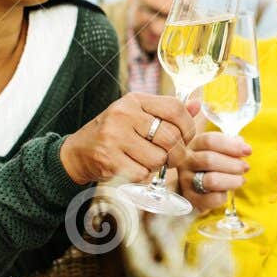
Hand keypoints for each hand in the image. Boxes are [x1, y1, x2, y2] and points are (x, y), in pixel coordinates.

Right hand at [60, 92, 196, 184]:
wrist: (78, 151)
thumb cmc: (115, 133)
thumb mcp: (139, 115)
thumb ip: (168, 112)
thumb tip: (198, 105)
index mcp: (135, 100)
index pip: (175, 108)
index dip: (188, 126)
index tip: (185, 138)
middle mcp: (124, 114)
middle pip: (170, 138)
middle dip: (177, 154)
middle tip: (170, 158)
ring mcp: (114, 137)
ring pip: (158, 158)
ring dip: (157, 166)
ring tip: (146, 161)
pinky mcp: (109, 159)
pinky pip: (142, 173)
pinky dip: (142, 175)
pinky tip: (132, 168)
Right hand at [178, 132, 251, 213]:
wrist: (196, 189)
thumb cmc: (211, 166)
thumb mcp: (218, 151)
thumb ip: (229, 145)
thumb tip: (241, 142)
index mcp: (194, 145)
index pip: (210, 141)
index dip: (231, 145)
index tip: (248, 151)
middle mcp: (186, 161)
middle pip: (209, 159)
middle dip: (233, 164)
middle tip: (245, 168)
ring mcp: (186, 181)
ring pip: (211, 180)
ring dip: (231, 180)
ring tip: (240, 180)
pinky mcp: (191, 199)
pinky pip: (212, 199)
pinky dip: (223, 196)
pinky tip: (226, 192)